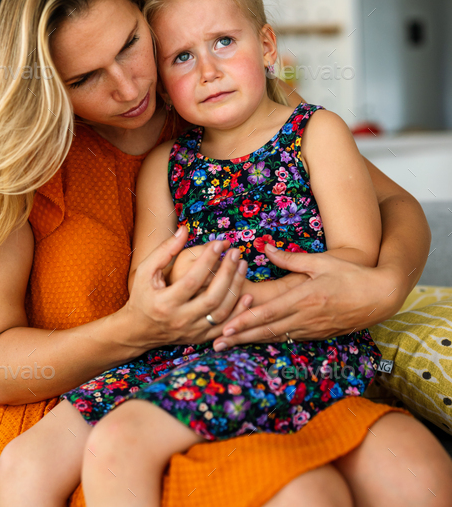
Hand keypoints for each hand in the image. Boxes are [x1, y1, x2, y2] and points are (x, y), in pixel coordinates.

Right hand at [123, 227, 251, 348]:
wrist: (138, 330)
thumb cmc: (142, 295)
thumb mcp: (145, 271)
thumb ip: (164, 250)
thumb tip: (184, 230)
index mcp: (164, 303)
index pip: (191, 280)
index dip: (207, 261)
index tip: (219, 244)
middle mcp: (179, 320)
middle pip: (212, 298)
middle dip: (227, 273)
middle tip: (236, 253)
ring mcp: (191, 332)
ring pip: (222, 313)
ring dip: (236, 289)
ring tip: (243, 266)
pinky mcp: (200, 338)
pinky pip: (225, 327)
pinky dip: (238, 312)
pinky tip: (247, 294)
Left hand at [212, 243, 399, 349]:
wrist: (380, 296)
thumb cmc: (351, 274)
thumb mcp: (320, 261)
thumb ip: (290, 258)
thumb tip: (265, 248)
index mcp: (304, 299)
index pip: (268, 314)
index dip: (244, 322)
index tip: (224, 328)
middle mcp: (306, 318)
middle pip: (266, 331)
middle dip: (239, 338)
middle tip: (214, 344)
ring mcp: (312, 329)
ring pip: (276, 338)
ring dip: (250, 342)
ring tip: (228, 346)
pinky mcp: (318, 334)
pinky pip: (290, 338)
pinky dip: (270, 341)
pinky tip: (256, 341)